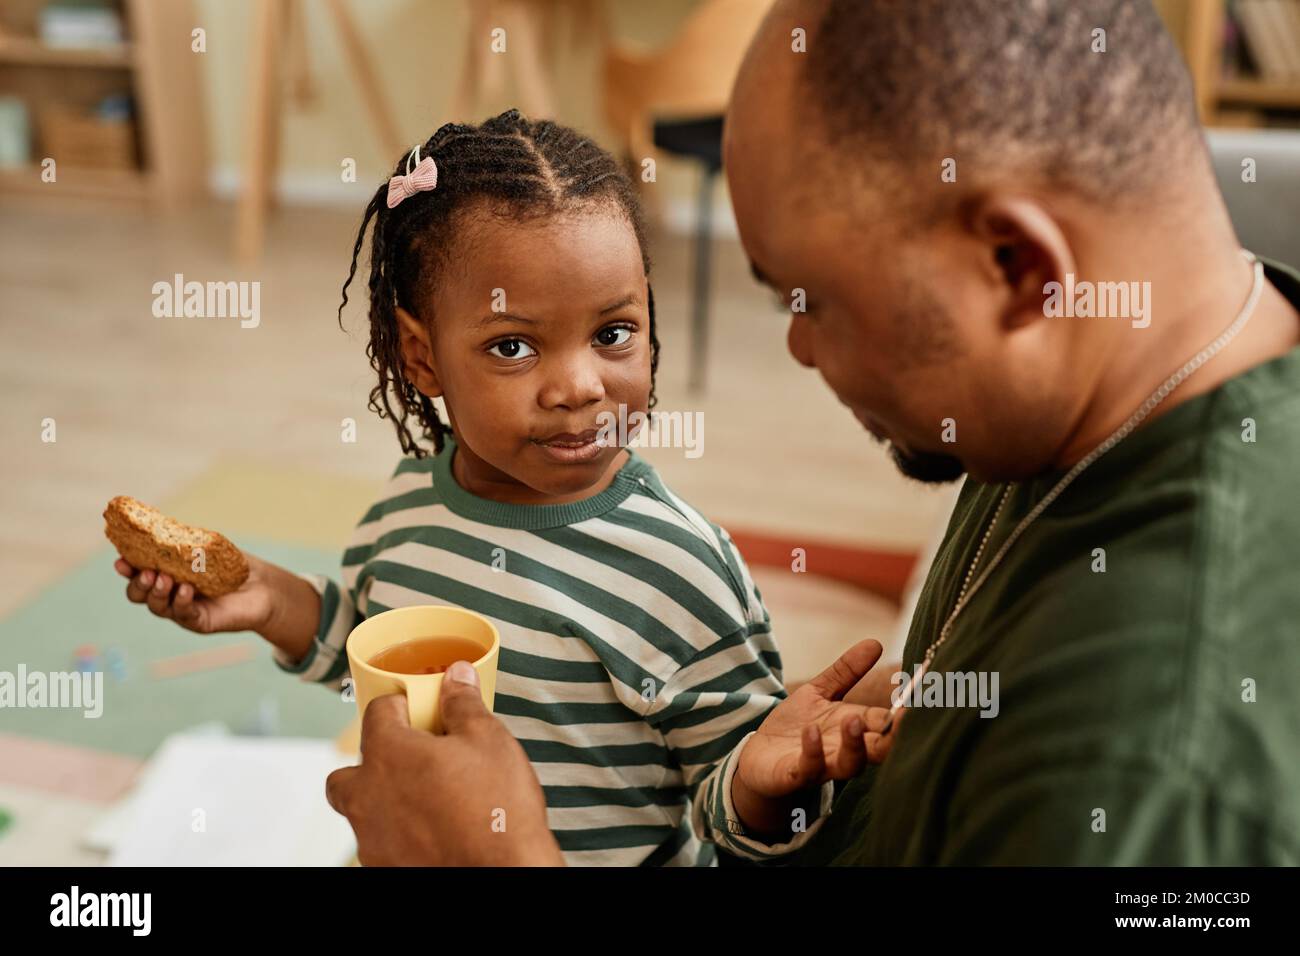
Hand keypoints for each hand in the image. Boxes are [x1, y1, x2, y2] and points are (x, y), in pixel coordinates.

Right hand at [114, 552, 275, 636]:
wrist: (262, 587)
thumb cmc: (232, 565)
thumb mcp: (208, 549)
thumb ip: (186, 542)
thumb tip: (164, 527)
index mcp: (164, 574)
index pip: (137, 572)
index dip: (126, 568)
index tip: (120, 560)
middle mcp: (167, 594)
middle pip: (138, 595)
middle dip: (137, 584)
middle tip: (146, 572)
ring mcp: (181, 610)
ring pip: (157, 606)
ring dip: (156, 593)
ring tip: (164, 579)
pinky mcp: (199, 621)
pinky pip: (184, 614)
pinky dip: (181, 602)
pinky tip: (186, 590)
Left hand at [325, 662, 563, 866]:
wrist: (506, 873)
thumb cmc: (497, 809)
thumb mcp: (488, 739)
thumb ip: (463, 704)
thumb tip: (455, 676)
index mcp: (387, 755)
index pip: (377, 712)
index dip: (403, 704)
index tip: (422, 708)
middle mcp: (368, 797)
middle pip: (348, 771)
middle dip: (373, 761)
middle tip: (413, 758)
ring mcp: (373, 839)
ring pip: (362, 811)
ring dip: (384, 798)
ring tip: (428, 797)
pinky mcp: (386, 867)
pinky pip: (381, 842)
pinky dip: (398, 832)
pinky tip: (433, 828)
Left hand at [732, 639, 900, 835]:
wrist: (759, 756)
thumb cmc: (795, 725)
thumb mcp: (819, 692)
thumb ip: (846, 671)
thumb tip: (875, 642)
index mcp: (854, 727)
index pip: (886, 722)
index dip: (903, 715)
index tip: (917, 701)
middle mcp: (845, 749)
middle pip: (879, 749)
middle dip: (893, 736)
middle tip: (903, 718)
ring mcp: (823, 764)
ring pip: (850, 764)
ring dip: (855, 744)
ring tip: (853, 720)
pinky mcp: (796, 774)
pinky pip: (809, 767)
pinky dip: (813, 752)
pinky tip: (811, 732)